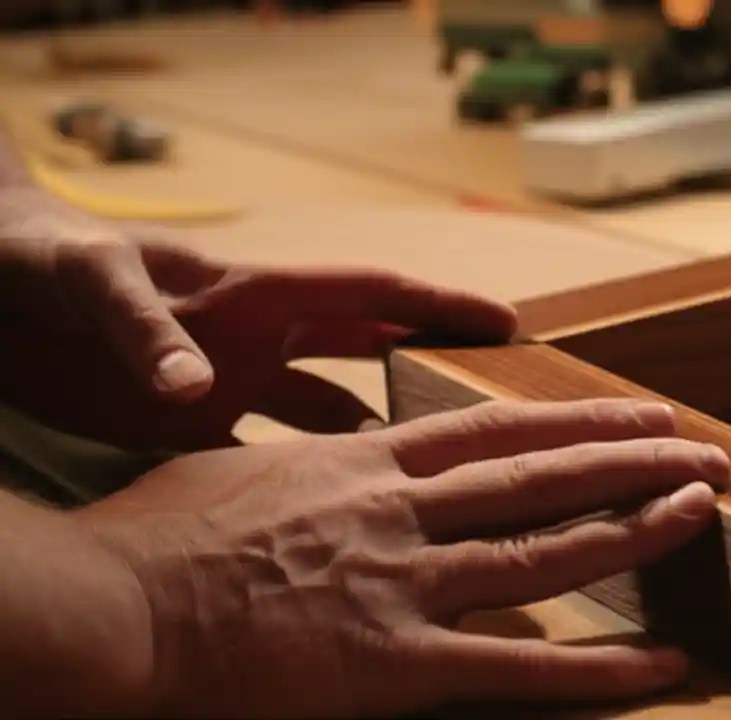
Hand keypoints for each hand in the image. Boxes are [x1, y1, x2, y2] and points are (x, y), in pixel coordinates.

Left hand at [0, 194, 516, 450]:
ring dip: (374, 431)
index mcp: (252, 292)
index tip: (506, 324)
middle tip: (497, 402)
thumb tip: (195, 385)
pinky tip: (335, 511)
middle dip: (430, 367)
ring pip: (328, 410)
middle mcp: (257, 337)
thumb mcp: (90, 281)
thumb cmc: (40, 261)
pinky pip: (266, 454)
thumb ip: (145, 328)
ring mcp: (230, 382)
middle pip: (368, 350)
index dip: (440, 307)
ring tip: (434, 472)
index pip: (369, 292)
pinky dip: (302, 476)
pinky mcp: (190, 425)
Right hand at [79, 399, 729, 716]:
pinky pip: (516, 669)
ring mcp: (403, 584)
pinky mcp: (393, 664)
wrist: (112, 605)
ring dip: (631, 530)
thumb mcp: (241, 469)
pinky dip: (594, 667)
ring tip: (700, 512)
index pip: (497, 431)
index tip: (638, 413)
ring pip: (544, 551)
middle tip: (704, 453)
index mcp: (365, 463)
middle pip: (541, 477)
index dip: (578, 421)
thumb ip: (312, 464)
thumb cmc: (156, 539)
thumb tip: (335, 461)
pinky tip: (658, 662)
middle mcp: (400, 510)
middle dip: (631, 461)